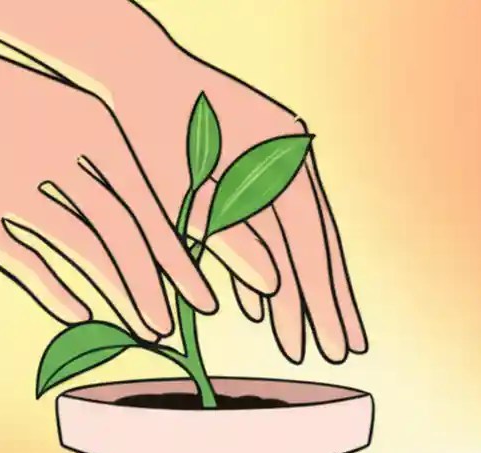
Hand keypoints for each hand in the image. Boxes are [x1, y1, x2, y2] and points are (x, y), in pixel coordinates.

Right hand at [0, 54, 217, 339]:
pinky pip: (28, 261)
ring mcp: (18, 185)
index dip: (179, 260)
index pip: (151, 207)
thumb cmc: (11, 104)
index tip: (205, 299)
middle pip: (123, 234)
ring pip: (84, 251)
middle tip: (175, 330)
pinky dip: (56, 292)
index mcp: (96, 130)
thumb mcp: (71, 119)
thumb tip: (162, 228)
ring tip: (147, 331)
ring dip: (120, 295)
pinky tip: (82, 316)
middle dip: (155, 288)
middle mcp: (62, 156)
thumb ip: (110, 172)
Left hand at [106, 39, 367, 363]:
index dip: (322, 301)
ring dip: (302, 289)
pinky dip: (269, 262)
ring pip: (298, 236)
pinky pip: (273, 223)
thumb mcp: (180, 190)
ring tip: (316, 339)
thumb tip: (274, 291)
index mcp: (281, 159)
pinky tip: (265, 307)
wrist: (133, 73)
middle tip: (348, 353)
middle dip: (330, 302)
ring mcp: (279, 157)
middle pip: (318, 241)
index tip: (335, 349)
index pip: (309, 242)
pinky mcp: (258, 164)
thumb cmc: (147, 130)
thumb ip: (227, 237)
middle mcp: (292, 156)